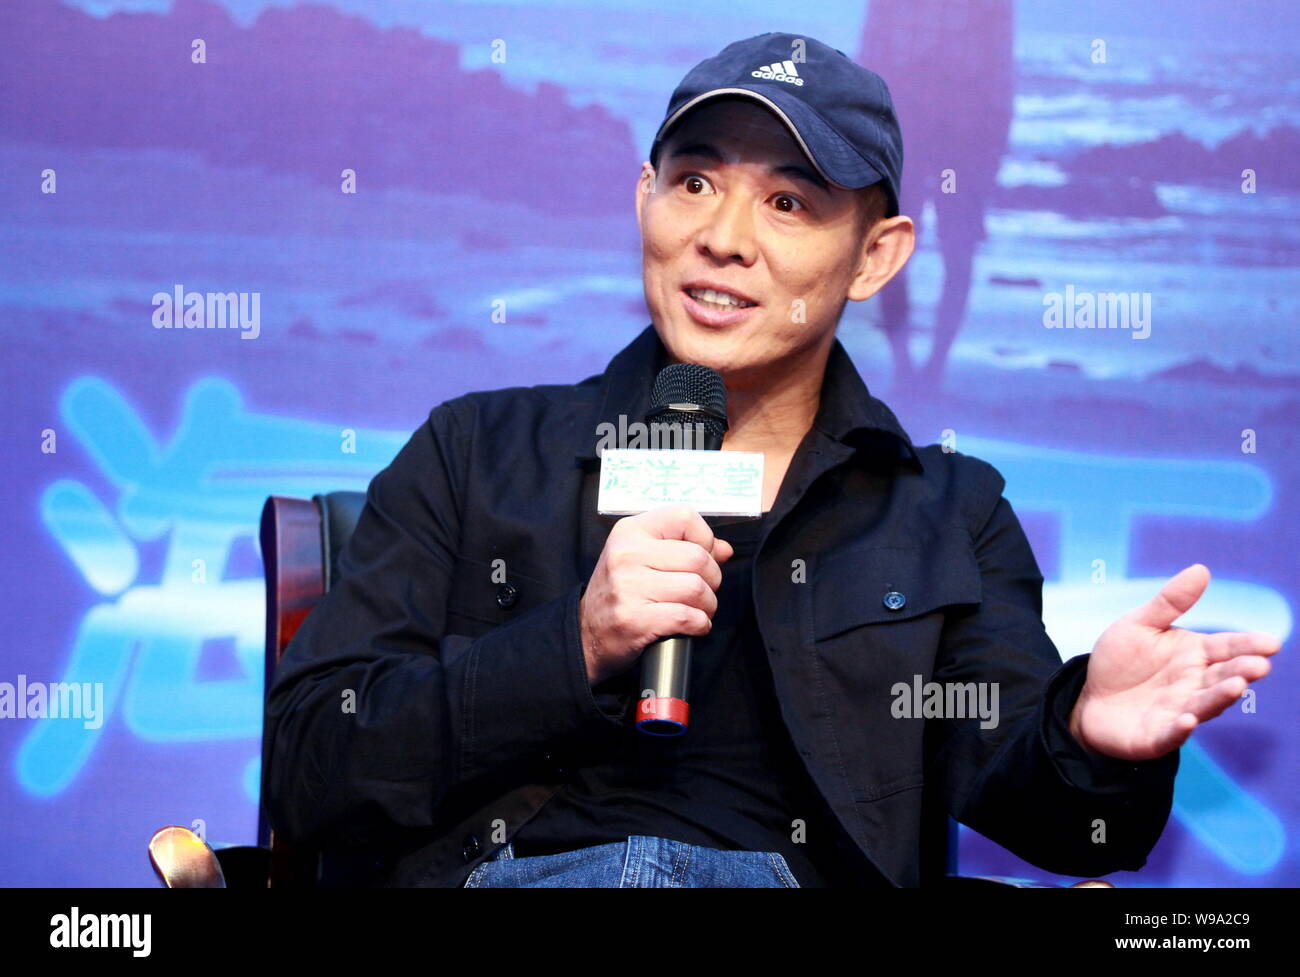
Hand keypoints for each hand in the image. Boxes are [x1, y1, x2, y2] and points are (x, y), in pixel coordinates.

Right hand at [579, 504, 733, 684]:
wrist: (587, 635)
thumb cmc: (619, 594)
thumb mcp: (642, 558)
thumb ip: (684, 547)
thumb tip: (723, 549)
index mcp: (630, 531)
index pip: (685, 516)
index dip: (704, 538)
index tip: (701, 556)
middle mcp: (626, 554)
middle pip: (698, 557)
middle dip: (712, 579)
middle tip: (702, 591)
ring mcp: (628, 587)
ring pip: (696, 588)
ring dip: (707, 605)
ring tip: (696, 609)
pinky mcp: (634, 619)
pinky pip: (688, 617)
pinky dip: (699, 624)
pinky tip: (691, 625)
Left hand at [1069, 564, 1280, 761]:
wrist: (1090, 699)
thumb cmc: (1121, 661)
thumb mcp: (1139, 624)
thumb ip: (1170, 602)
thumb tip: (1201, 569)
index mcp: (1195, 655)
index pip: (1227, 648)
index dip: (1249, 646)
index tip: (1270, 643)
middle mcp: (1194, 684)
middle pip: (1222, 677)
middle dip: (1241, 671)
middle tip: (1258, 666)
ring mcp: (1178, 711)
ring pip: (1205, 705)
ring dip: (1220, 697)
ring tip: (1236, 686)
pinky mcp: (1156, 736)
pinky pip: (1171, 734)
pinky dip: (1180, 729)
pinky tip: (1188, 720)